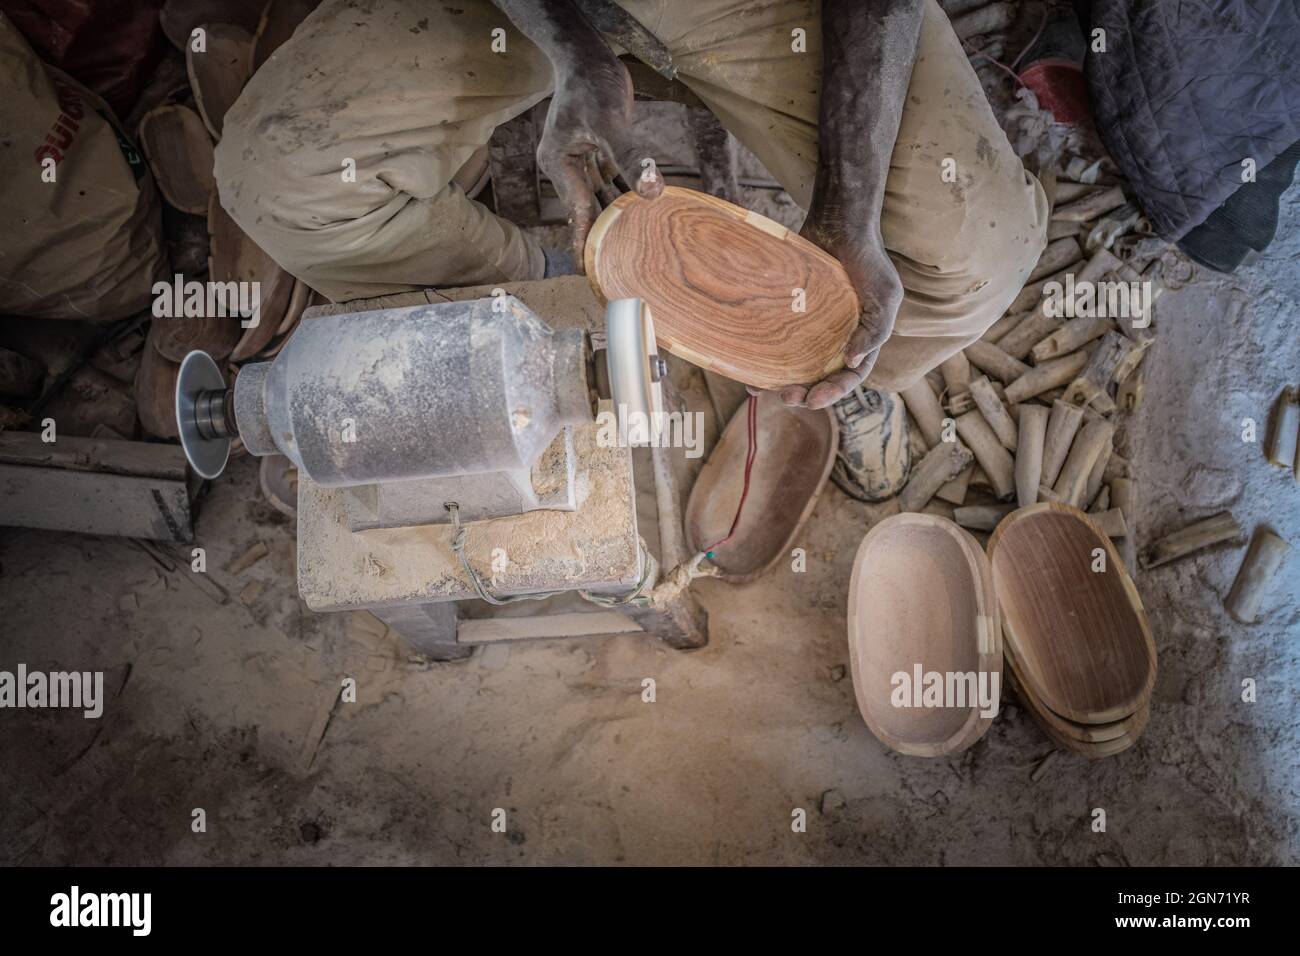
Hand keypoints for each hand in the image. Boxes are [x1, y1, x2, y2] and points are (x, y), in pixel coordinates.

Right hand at [536, 55, 663, 266]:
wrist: (588, 54)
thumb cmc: (591, 82)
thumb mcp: (611, 122)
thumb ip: (631, 157)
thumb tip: (652, 190)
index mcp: (557, 163)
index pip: (577, 208)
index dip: (586, 238)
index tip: (591, 269)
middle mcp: (564, 165)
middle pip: (586, 206)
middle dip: (602, 231)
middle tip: (618, 265)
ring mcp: (581, 159)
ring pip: (599, 196)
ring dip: (616, 214)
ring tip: (632, 245)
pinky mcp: (597, 151)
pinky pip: (611, 180)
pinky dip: (625, 193)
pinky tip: (642, 210)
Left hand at [776, 218, 902, 408]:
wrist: (839, 227)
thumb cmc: (869, 261)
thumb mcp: (886, 297)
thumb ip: (875, 331)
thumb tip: (852, 362)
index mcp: (859, 342)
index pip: (848, 377)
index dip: (832, 392)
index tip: (813, 400)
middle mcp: (834, 340)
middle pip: (819, 378)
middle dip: (804, 394)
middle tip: (788, 397)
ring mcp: (810, 329)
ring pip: (795, 366)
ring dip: (781, 383)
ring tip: (764, 391)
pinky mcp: (789, 316)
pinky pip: (775, 343)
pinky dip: (763, 360)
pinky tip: (748, 372)